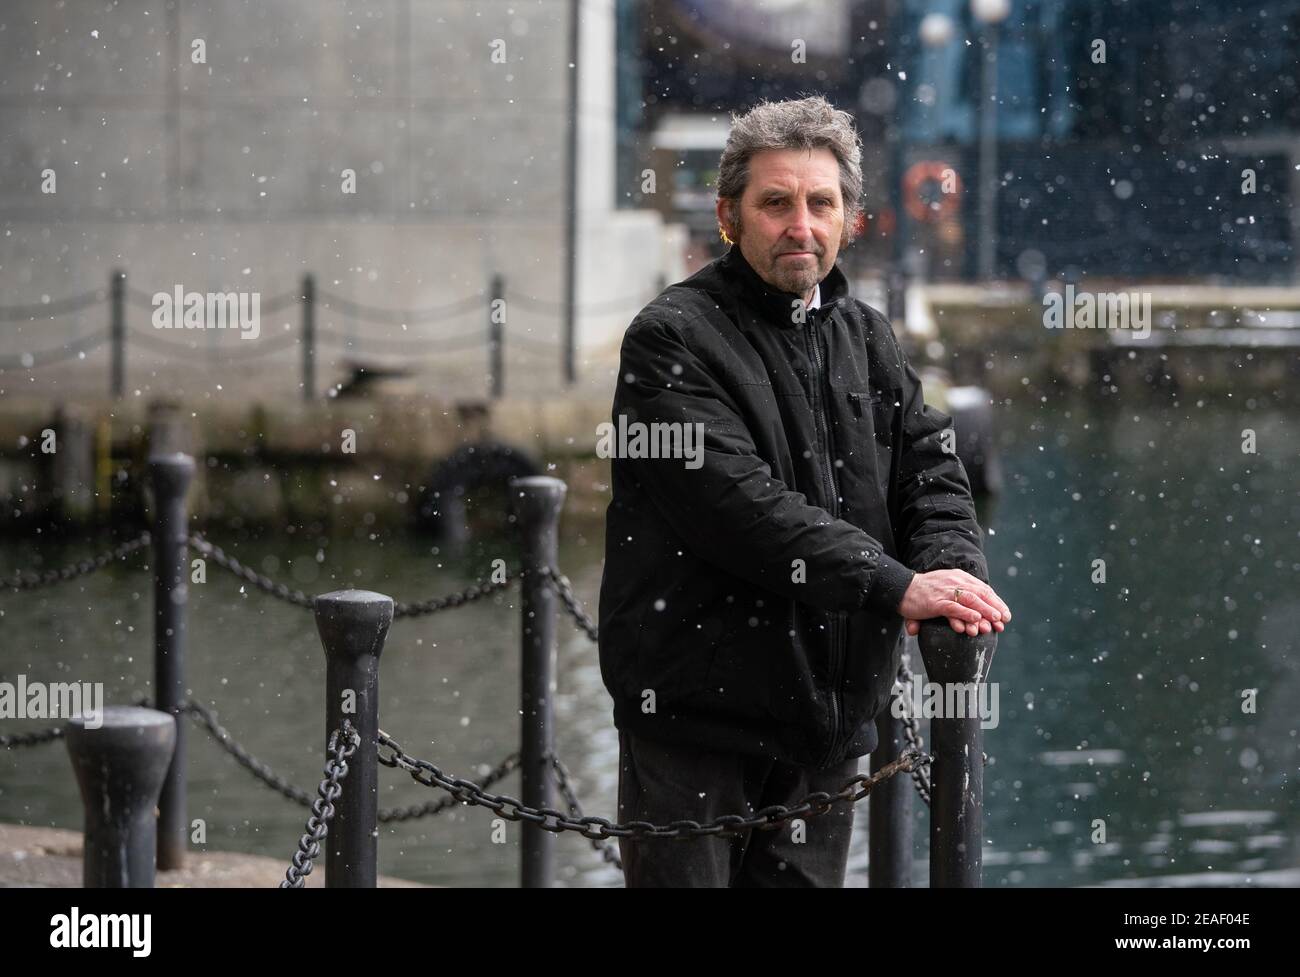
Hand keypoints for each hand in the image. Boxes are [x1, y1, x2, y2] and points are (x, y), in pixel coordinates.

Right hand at [897, 568, 1011, 636]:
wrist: (901, 589)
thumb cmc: (923, 592)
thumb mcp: (944, 589)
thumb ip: (959, 599)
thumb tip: (975, 614)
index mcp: (958, 577)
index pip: (982, 588)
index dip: (995, 602)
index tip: (1004, 614)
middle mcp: (954, 581)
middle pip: (980, 594)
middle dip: (994, 608)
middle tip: (1003, 621)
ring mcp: (945, 591)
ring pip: (970, 600)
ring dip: (984, 610)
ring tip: (994, 620)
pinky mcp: (935, 602)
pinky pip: (954, 608)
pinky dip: (966, 614)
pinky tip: (975, 620)